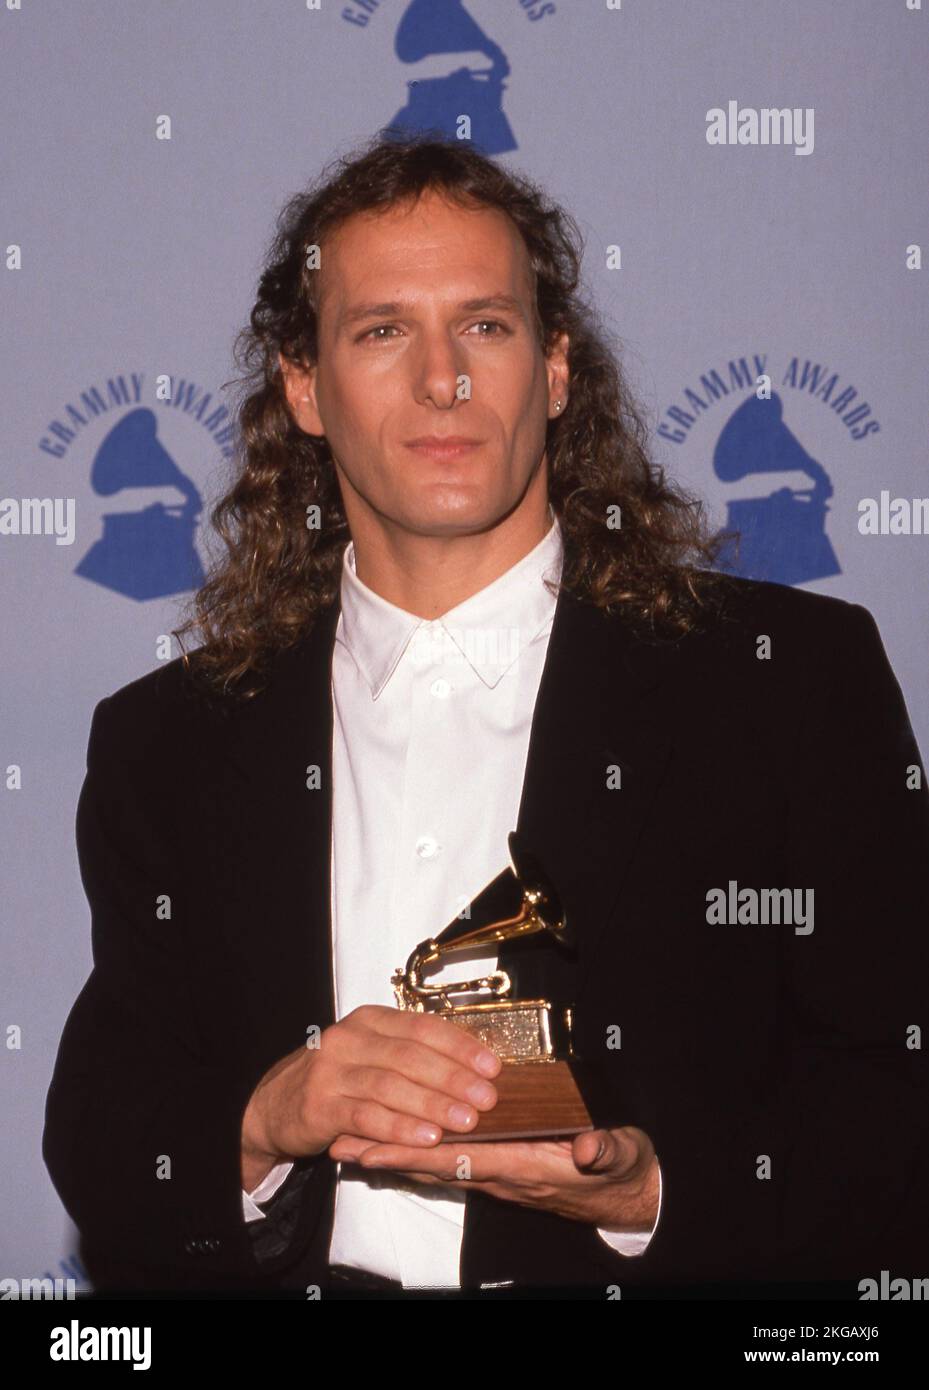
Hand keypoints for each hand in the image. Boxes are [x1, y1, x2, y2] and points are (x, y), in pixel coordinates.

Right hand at [240, 1005, 502, 1186]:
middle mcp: (349, 1039)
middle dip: (454, 1077)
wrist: (274, 1105)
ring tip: (465, 1120)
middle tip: (487, 1098)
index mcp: (370, 1021)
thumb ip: (411, 1056)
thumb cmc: (337, 1081)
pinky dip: (400, 1128)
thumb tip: (473, 1069)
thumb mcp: (371, 1056)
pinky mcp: (319, 1105)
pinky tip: (426, 1138)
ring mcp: (331, 1071)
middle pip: (410, 1055)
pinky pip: (365, 1117)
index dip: (461, 1046)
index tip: (493, 1066)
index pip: (422, 1027)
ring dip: (433, 1104)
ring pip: (390, 1085)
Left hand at [327, 1125, 660, 1232]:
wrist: (629, 1194)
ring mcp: (498, 1173)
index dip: (416, 1153)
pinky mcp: (501, 1167)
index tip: (376, 1148)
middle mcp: (502, 1174)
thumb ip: (603, 1150)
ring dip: (394, 1152)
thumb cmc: (619, 1169)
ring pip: (436, 1163)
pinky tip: (398, 1144)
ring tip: (352, 1143)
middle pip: (433, 1164)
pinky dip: (420, 1152)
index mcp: (524, 1166)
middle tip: (341, 1144)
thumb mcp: (620, 1155)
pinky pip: (451, 1160)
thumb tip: (588, 1148)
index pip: (460, 1159)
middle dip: (387, 1154)